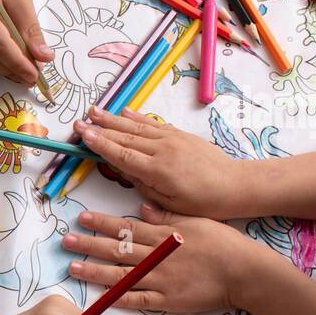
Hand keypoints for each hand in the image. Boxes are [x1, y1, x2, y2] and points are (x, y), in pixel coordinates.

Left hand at [63, 204, 276, 312]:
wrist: (245, 272)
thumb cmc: (223, 243)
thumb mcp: (195, 221)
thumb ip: (167, 216)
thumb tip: (142, 208)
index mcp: (163, 235)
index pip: (126, 227)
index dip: (102, 223)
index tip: (82, 218)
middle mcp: (157, 256)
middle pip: (117, 249)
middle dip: (89, 245)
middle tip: (65, 242)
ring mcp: (160, 280)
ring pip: (120, 275)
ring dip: (94, 271)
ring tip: (72, 268)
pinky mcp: (167, 301)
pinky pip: (138, 301)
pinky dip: (119, 299)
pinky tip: (98, 298)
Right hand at [77, 108, 252, 218]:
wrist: (235, 185)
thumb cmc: (203, 202)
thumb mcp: (170, 203)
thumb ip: (144, 187)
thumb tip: (125, 171)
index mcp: (157, 170)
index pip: (121, 154)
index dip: (100, 144)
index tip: (83, 134)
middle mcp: (162, 150)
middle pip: (125, 136)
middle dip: (100, 128)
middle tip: (79, 121)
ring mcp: (172, 139)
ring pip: (137, 127)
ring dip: (113, 118)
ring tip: (95, 110)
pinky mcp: (180, 135)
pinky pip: (153, 124)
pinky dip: (137, 117)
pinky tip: (125, 112)